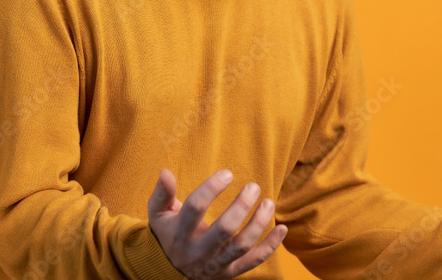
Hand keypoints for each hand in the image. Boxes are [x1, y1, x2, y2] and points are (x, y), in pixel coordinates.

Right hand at [146, 168, 287, 278]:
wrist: (170, 269)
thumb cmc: (168, 232)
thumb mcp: (159, 213)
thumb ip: (162, 193)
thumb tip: (165, 172)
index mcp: (180, 233)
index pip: (195, 208)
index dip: (211, 188)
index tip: (228, 173)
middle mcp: (198, 251)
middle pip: (224, 229)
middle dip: (241, 206)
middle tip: (253, 186)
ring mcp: (215, 264)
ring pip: (241, 245)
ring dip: (259, 224)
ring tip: (269, 202)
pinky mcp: (229, 272)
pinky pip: (253, 261)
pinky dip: (271, 246)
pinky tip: (283, 228)